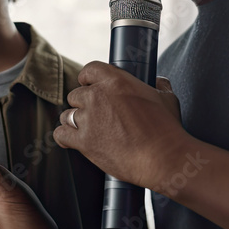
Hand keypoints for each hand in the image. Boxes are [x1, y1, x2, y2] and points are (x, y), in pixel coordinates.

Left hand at [53, 62, 183, 189]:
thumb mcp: (167, 98)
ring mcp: (88, 119)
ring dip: (74, 121)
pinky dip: (65, 137)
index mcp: (115, 80)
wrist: (162, 158)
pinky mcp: (83, 142)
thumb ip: (159, 85)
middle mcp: (97, 96)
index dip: (88, 80)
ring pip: (67, 115)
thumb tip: (159, 81)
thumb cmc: (166, 129)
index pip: (89, 70)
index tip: (90, 87)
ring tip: (88, 130)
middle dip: (83, 104)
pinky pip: (61, 134)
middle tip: (96, 116)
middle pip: (76, 95)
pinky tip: (72, 141)